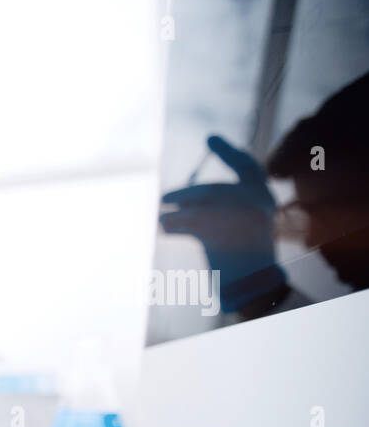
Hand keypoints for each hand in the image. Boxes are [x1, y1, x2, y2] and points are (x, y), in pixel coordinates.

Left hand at [160, 134, 285, 313]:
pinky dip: (173, 225)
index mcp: (264, 197)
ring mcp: (243, 216)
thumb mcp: (244, 227)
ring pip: (200, 206)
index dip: (228, 152)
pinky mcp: (224, 232)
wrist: (255, 288)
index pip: (247, 167)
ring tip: (161, 218)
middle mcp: (258, 202)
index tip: (209, 137)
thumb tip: (182, 200)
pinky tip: (162, 228)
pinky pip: (191, 223)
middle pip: (212, 190)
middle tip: (163, 199)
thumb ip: (226, 208)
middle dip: (185, 196)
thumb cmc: (245, 263)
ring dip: (176, 212)